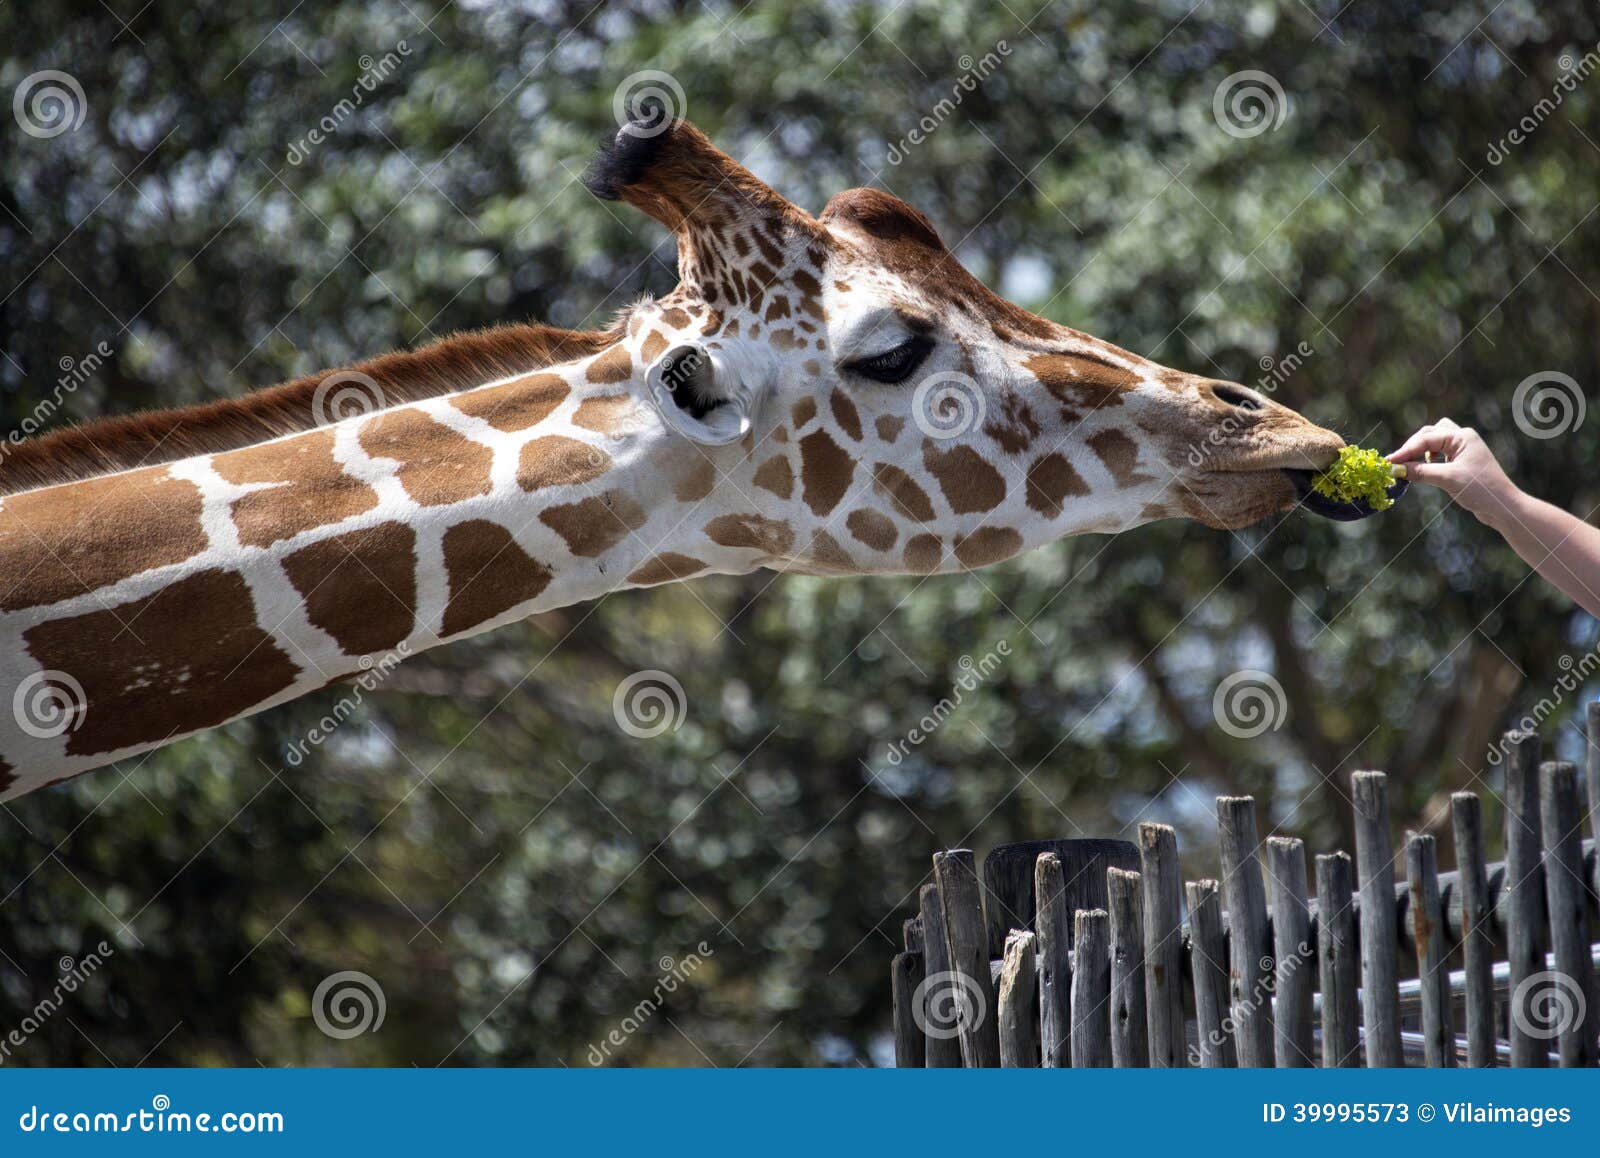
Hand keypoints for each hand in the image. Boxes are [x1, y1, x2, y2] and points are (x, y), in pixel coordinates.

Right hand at [1387, 419, 1519, 524]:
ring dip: (1420, 450)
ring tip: (1410, 464)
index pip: (1426, 439)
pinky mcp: (1461, 462)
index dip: (1405, 451)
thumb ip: (1420, 472)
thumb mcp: (1447, 479)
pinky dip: (1427, 459)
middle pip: (1429, 433)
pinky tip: (1423, 469)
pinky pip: (1438, 454)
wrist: (1503, 506)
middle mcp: (1462, 439)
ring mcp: (1462, 450)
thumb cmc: (1480, 489)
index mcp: (1462, 437)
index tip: (1388, 462)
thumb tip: (1394, 469)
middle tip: (1397, 463)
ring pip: (1434, 441)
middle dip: (1412, 447)